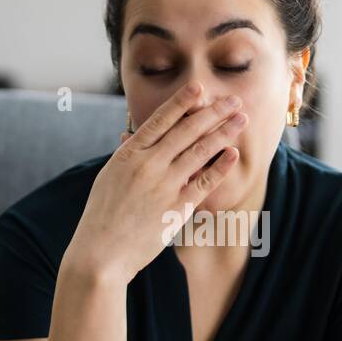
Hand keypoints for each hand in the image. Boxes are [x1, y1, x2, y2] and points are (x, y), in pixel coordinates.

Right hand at [64, 82, 246, 284]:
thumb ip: (125, 155)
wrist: (100, 253)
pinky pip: (204, 182)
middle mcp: (148, 164)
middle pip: (186, 130)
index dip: (182, 102)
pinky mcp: (176, 208)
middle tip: (233, 99)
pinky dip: (220, 166)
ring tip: (241, 119)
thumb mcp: (108, 177)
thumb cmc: (102, 216)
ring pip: (199, 151)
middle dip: (212, 112)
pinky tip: (233, 153)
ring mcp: (163, 186)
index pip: (160, 120)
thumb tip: (130, 134)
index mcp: (129, 154)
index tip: (199, 87)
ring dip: (223, 132)